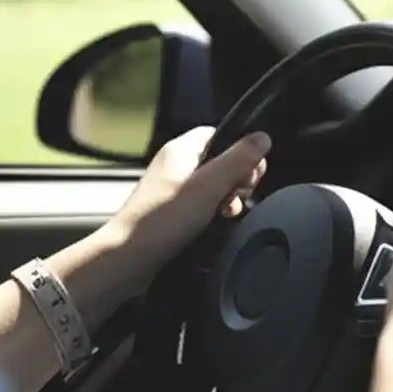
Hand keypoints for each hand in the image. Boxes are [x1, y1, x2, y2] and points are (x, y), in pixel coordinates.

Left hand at [104, 126, 270, 294]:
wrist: (130, 256)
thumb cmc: (166, 218)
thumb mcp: (210, 185)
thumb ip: (239, 160)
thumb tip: (263, 137)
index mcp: (182, 149)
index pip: (222, 134)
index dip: (241, 150)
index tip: (250, 171)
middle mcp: (177, 164)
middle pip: (222, 159)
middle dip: (238, 177)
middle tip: (237, 195)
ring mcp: (173, 187)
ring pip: (215, 183)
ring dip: (229, 196)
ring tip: (228, 212)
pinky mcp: (173, 209)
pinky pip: (204, 201)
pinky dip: (216, 209)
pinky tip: (218, 221)